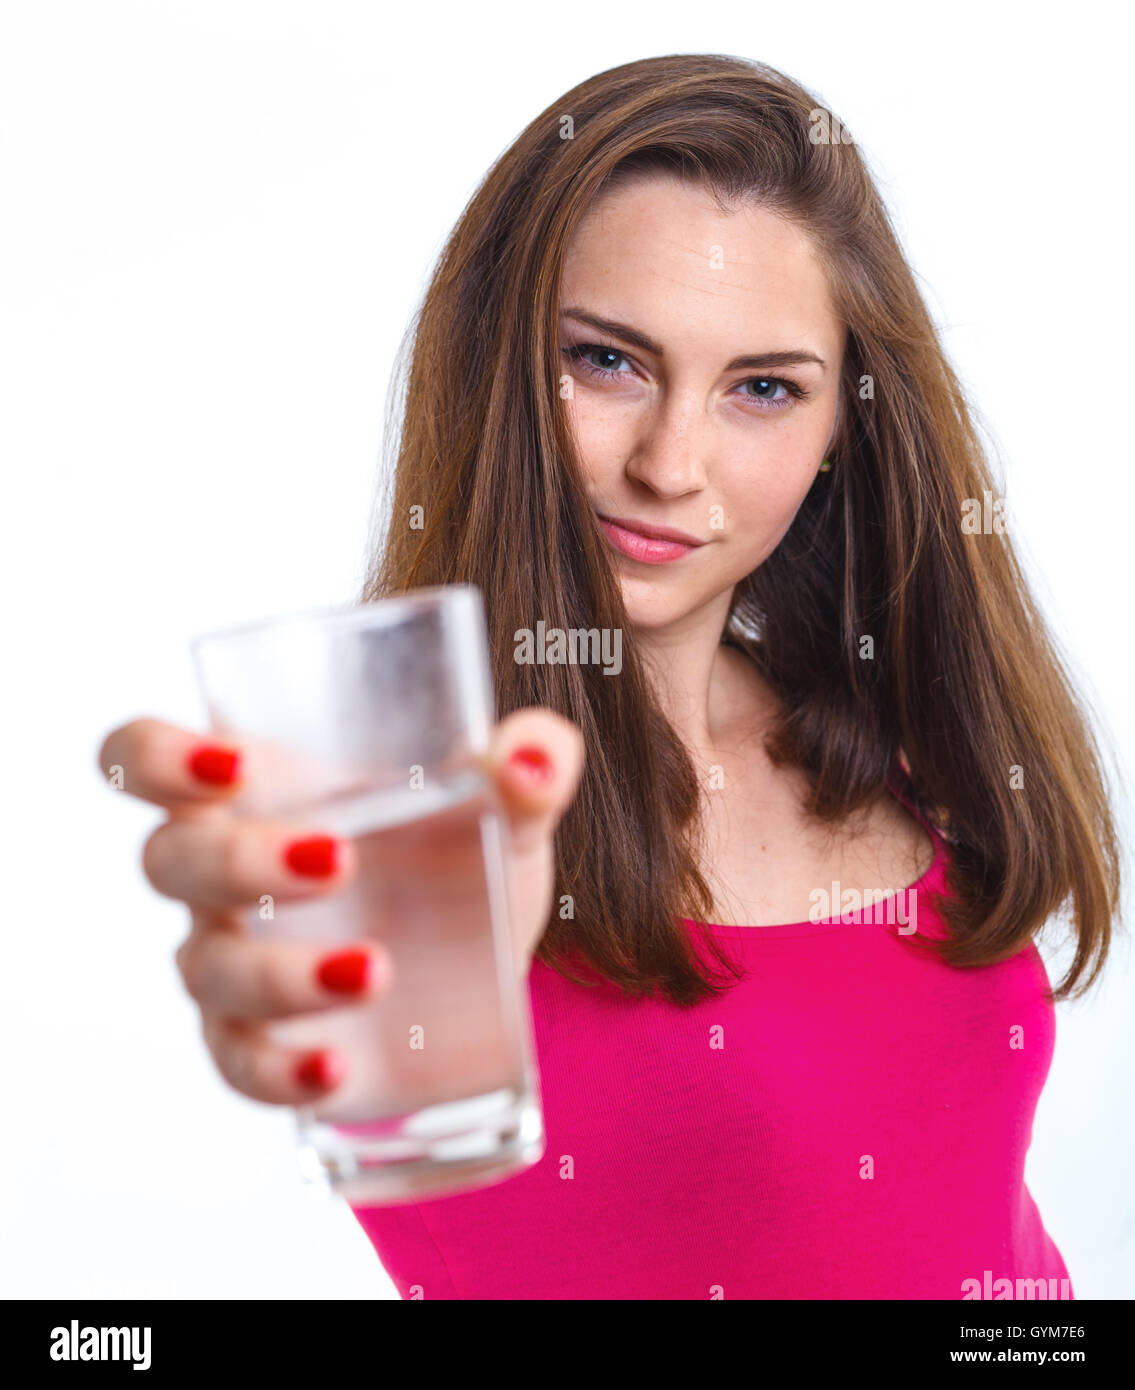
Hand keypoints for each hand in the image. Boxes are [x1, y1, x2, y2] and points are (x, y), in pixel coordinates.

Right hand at [98, 710, 583, 1103]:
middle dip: (240, 862)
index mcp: (254, 786)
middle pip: (171, 861)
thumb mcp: (506, 797)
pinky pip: (239, 1064)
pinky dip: (277, 1072)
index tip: (230, 765)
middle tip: (339, 860)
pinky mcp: (267, 1040)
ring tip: (374, 969)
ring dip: (278, 975)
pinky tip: (334, 1069)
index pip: (143, 758)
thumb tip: (534, 762)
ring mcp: (234, 959)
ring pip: (205, 969)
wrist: (494, 942)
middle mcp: (223, 869)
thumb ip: (530, 762)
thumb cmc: (464, 840)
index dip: (156, 758)